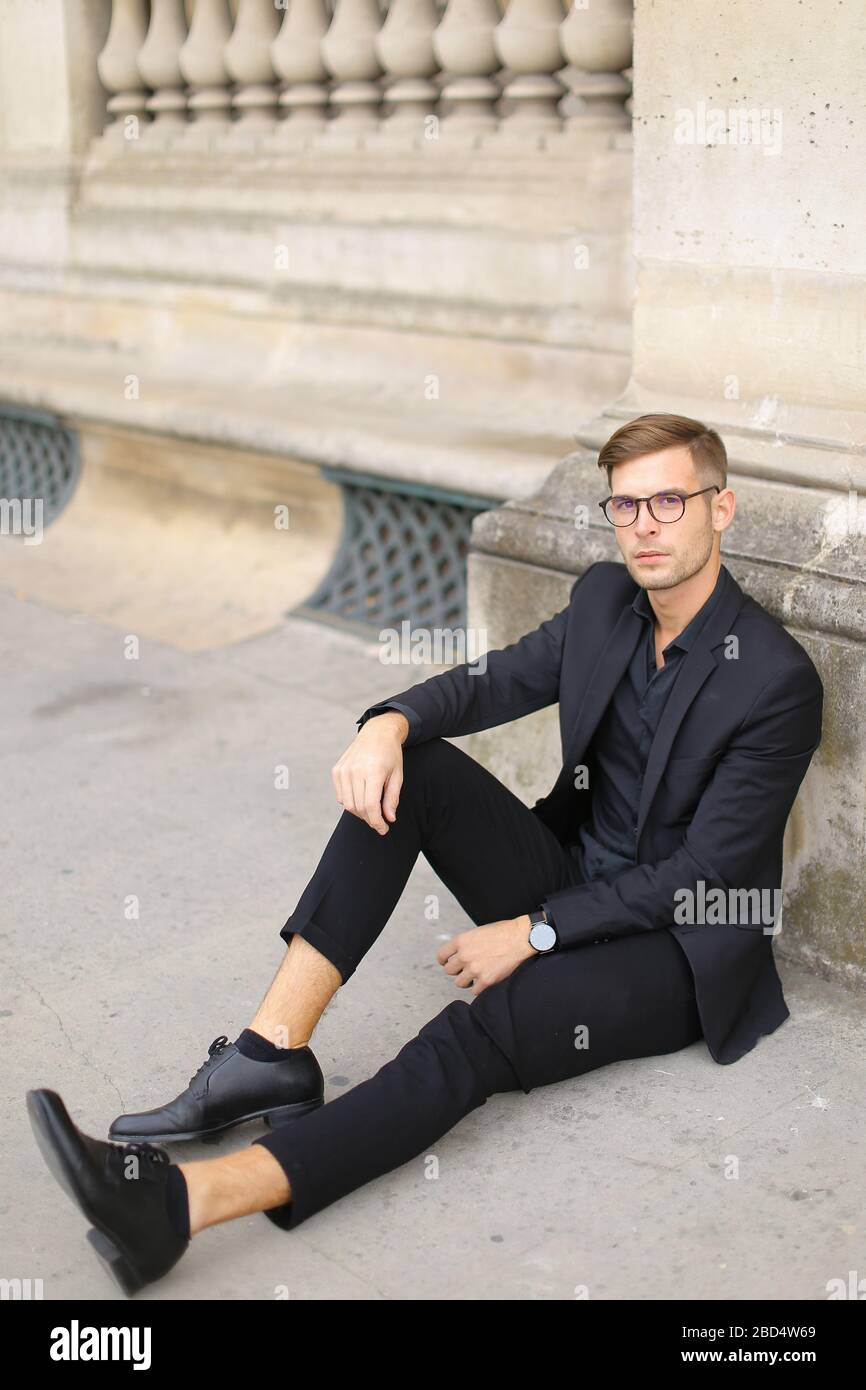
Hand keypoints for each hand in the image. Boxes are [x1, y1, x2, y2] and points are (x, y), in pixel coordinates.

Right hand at [331, 711, 408, 834]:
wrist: (377, 732)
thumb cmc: (390, 755)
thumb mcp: (398, 776)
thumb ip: (392, 798)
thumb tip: (389, 819)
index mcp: (373, 771)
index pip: (371, 805)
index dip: (377, 822)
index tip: (383, 829)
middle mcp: (355, 770)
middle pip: (359, 807)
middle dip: (370, 819)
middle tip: (380, 821)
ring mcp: (343, 770)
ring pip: (348, 804)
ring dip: (360, 812)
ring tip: (372, 810)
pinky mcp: (336, 771)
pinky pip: (341, 796)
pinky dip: (351, 802)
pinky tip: (361, 797)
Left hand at [436, 915, 534, 995]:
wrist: (521, 938)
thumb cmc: (503, 932)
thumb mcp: (478, 932)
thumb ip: (466, 944)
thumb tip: (460, 954)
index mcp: (461, 941)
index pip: (441, 955)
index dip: (444, 961)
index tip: (447, 963)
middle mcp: (464, 955)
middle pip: (449, 971)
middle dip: (457, 971)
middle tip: (465, 970)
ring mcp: (475, 969)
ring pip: (459, 983)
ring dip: (466, 981)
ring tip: (475, 977)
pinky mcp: (486, 980)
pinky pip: (474, 991)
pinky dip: (479, 988)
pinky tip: (484, 981)